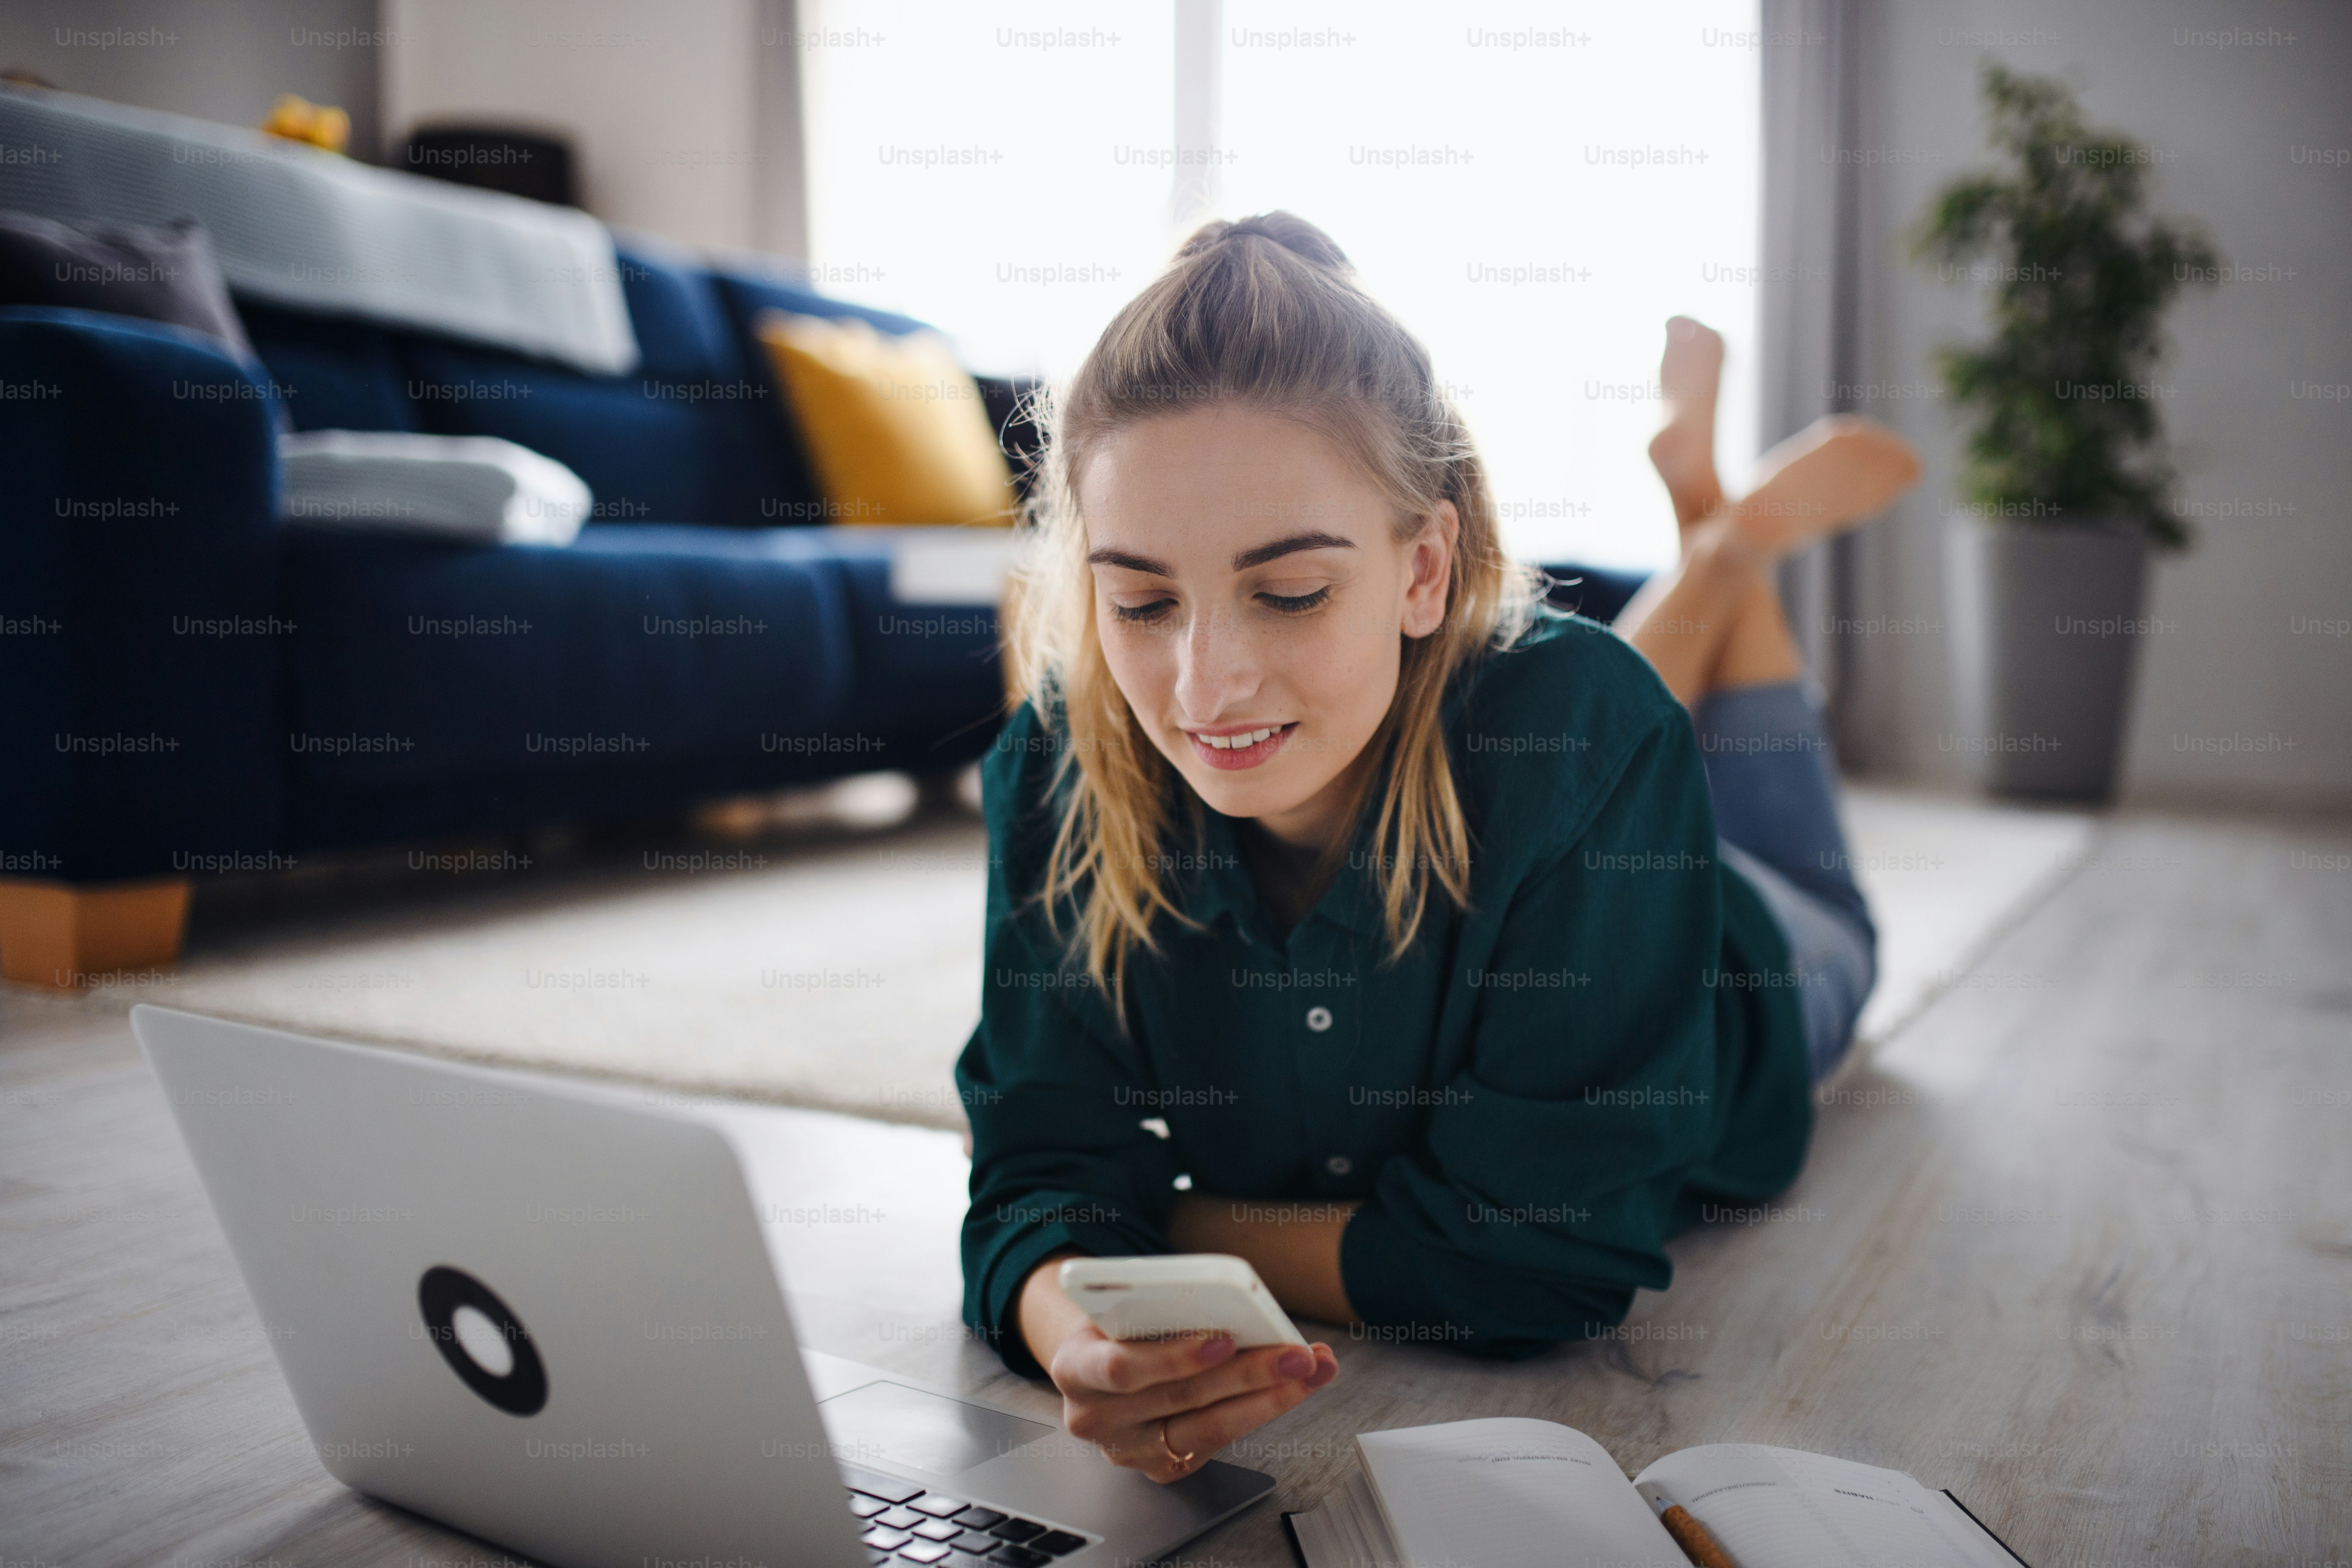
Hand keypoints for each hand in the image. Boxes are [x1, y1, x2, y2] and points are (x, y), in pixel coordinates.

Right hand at [1044, 1325, 1338, 1482]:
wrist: (1096, 1364)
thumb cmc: (1116, 1326)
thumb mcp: (1120, 1305)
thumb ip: (1157, 1306)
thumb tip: (1230, 1299)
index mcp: (1074, 1367)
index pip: (1122, 1367)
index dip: (1174, 1357)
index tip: (1225, 1339)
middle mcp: (1094, 1417)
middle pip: (1181, 1399)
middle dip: (1248, 1373)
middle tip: (1296, 1355)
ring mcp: (1127, 1449)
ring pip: (1207, 1427)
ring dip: (1268, 1397)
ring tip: (1309, 1371)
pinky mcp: (1159, 1467)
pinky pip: (1215, 1442)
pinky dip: (1258, 1412)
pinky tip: (1289, 1391)